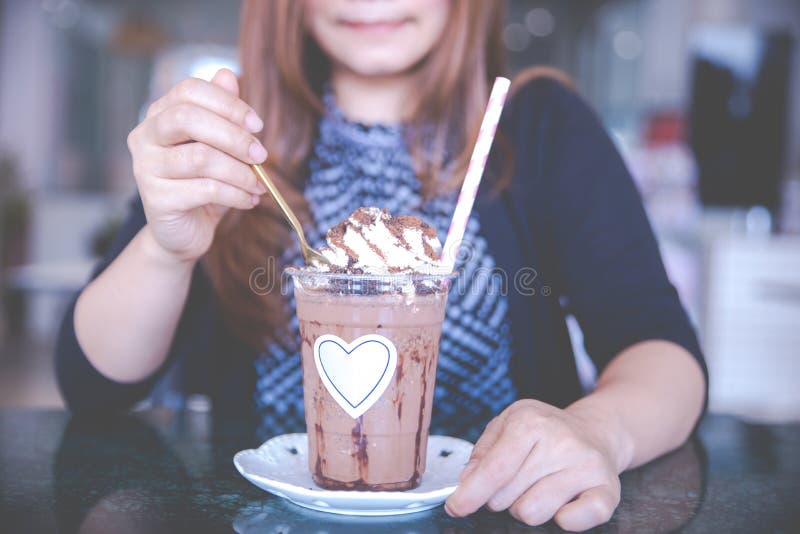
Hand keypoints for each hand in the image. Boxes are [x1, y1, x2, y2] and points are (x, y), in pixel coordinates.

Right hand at [127, 68, 267, 263]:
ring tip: (258, 184)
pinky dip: (236, 194)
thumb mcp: (218, 147)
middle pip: (188, 119)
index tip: (257, 124)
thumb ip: (222, 112)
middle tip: (262, 154)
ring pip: (200, 158)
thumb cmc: (203, 184)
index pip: (190, 91)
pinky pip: (205, 190)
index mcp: (160, 115)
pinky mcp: (156, 199)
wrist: (184, 232)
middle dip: (233, 136)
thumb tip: (227, 75)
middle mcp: (145, 136)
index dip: (227, 103)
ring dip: (240, 172)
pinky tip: (250, 200)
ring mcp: (145, 168)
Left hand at [445, 399, 629, 531]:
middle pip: (507, 496)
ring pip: (532, 512)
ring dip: (527, 507)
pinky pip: (576, 519)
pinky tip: (563, 504)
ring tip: (539, 487)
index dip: (470, 494)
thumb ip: (483, 450)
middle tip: (518, 479)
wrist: (596, 431)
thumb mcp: (508, 423)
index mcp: (531, 422)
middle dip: (502, 496)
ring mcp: (586, 466)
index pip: (494, 470)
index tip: (455, 507)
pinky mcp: (607, 489)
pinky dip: (565, 520)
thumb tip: (468, 481)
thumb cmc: (545, 431)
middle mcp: (561, 442)